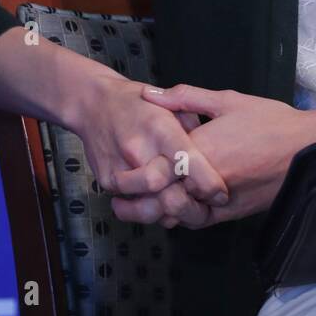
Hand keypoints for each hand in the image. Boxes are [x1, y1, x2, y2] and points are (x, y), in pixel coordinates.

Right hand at [73, 73, 230, 216]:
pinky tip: (160, 203)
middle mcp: (138, 148)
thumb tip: (213, 152)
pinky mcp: (106, 179)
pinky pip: (131, 206)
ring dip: (168, 212)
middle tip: (204, 206)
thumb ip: (193, 128)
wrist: (94, 103)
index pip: (186, 160)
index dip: (206, 182)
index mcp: (160, 127)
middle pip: (165, 189)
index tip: (220, 193)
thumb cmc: (137, 103)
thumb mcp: (172, 104)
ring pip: (148, 205)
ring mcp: (119, 166)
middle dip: (188, 204)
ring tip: (184, 208)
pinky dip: (149, 210)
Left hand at [110, 84, 311, 228]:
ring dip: (155, 213)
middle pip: (160, 197)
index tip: (120, 171)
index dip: (136, 171)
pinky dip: (181, 218)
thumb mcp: (227, 100)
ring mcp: (218, 200)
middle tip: (117, 200)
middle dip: (137, 199)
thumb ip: (185, 97)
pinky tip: (172, 211)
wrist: (307, 150)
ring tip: (137, 209)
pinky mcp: (231, 214)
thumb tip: (150, 93)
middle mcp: (205, 179)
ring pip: (176, 215)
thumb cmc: (270, 121)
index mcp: (200, 148)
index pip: (156, 165)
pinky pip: (197, 222)